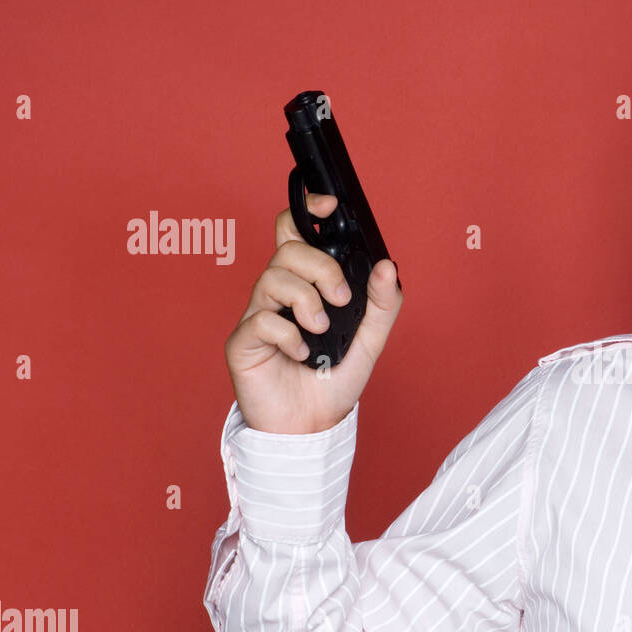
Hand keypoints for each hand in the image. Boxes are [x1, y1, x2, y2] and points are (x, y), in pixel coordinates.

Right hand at [224, 193, 401, 433]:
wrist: (313, 426)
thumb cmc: (334, 380)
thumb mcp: (370, 340)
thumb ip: (382, 305)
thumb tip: (387, 266)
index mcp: (305, 285)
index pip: (295, 232)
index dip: (306, 210)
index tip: (328, 205)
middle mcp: (278, 294)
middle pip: (287, 249)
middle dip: (320, 268)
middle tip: (341, 299)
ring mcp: (258, 315)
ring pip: (272, 278)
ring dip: (306, 303)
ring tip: (321, 331)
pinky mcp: (243, 342)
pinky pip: (262, 320)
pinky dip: (290, 336)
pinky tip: (302, 355)